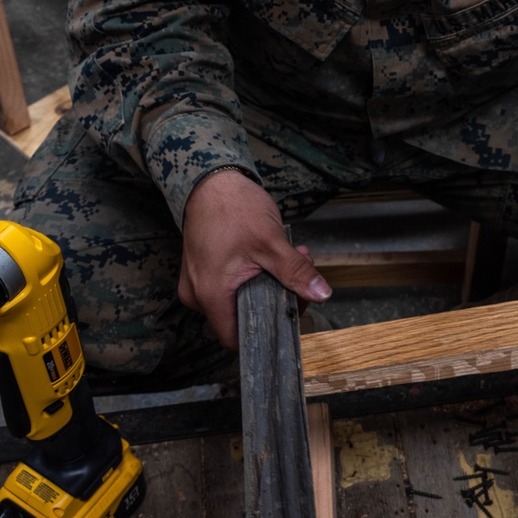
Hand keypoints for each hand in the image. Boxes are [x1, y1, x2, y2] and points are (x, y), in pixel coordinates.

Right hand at [179, 169, 330, 349]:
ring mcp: (197, 282)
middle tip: (298, 271)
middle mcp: (197, 295)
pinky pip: (229, 284)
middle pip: (240, 317)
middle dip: (275, 297)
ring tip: (289, 256)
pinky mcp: (202, 269)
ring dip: (268, 282)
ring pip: (238, 298)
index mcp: (209, 295)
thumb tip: (320, 294)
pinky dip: (252, 274)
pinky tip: (270, 253)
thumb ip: (294, 272)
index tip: (289, 309)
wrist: (210, 179)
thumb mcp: (270, 242)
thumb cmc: (233, 207)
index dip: (265, 331)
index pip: (235, 339)